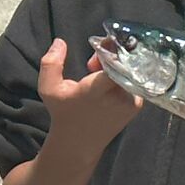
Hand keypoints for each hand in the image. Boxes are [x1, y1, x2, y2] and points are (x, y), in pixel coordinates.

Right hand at [39, 38, 140, 157]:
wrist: (79, 142)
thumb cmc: (63, 113)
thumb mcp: (49, 88)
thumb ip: (51, 63)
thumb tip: (60, 42)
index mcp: (96, 91)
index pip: (116, 64)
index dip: (113, 50)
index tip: (102, 45)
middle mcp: (117, 96)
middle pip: (123, 63)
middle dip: (110, 56)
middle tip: (92, 64)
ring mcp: (130, 102)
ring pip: (128, 71)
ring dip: (115, 67)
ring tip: (97, 75)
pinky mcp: (136, 106)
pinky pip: (133, 81)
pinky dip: (122, 77)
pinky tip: (107, 85)